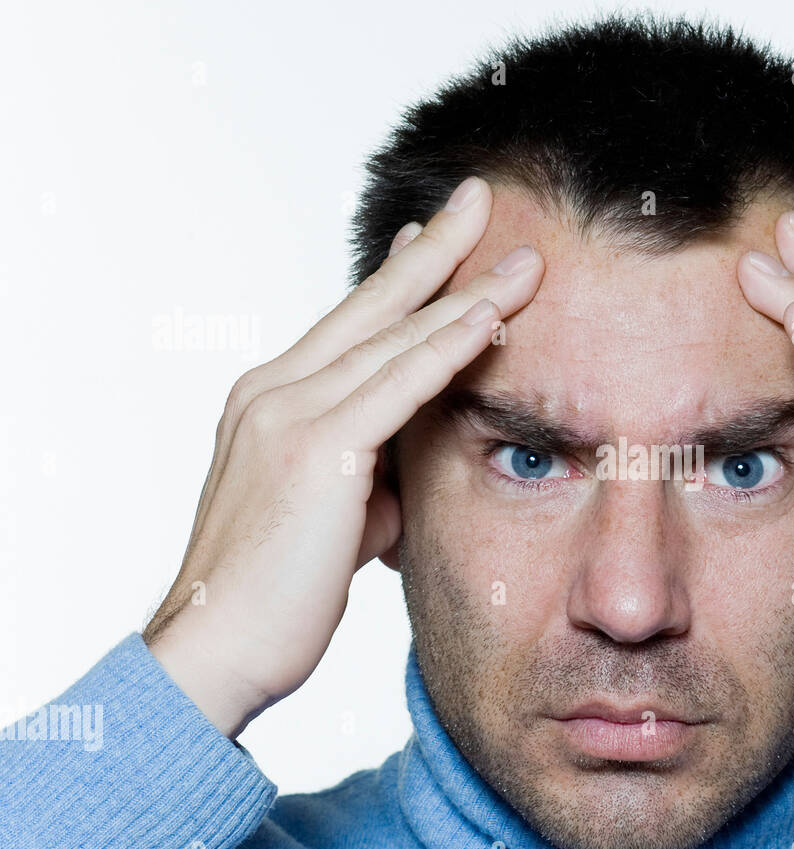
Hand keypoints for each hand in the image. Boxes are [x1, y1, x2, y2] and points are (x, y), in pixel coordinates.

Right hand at [144, 177, 542, 737]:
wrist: (217, 651)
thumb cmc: (275, 596)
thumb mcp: (334, 520)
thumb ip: (370, 478)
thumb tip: (408, 476)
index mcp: (271, 402)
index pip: (348, 325)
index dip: (397, 276)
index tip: (432, 234)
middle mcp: (274, 391)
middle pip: (371, 305)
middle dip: (434, 249)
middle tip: (478, 196)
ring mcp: (288, 413)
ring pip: (392, 336)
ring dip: (463, 289)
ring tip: (521, 254)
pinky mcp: (316, 449)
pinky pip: (397, 384)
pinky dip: (447, 347)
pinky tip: (491, 317)